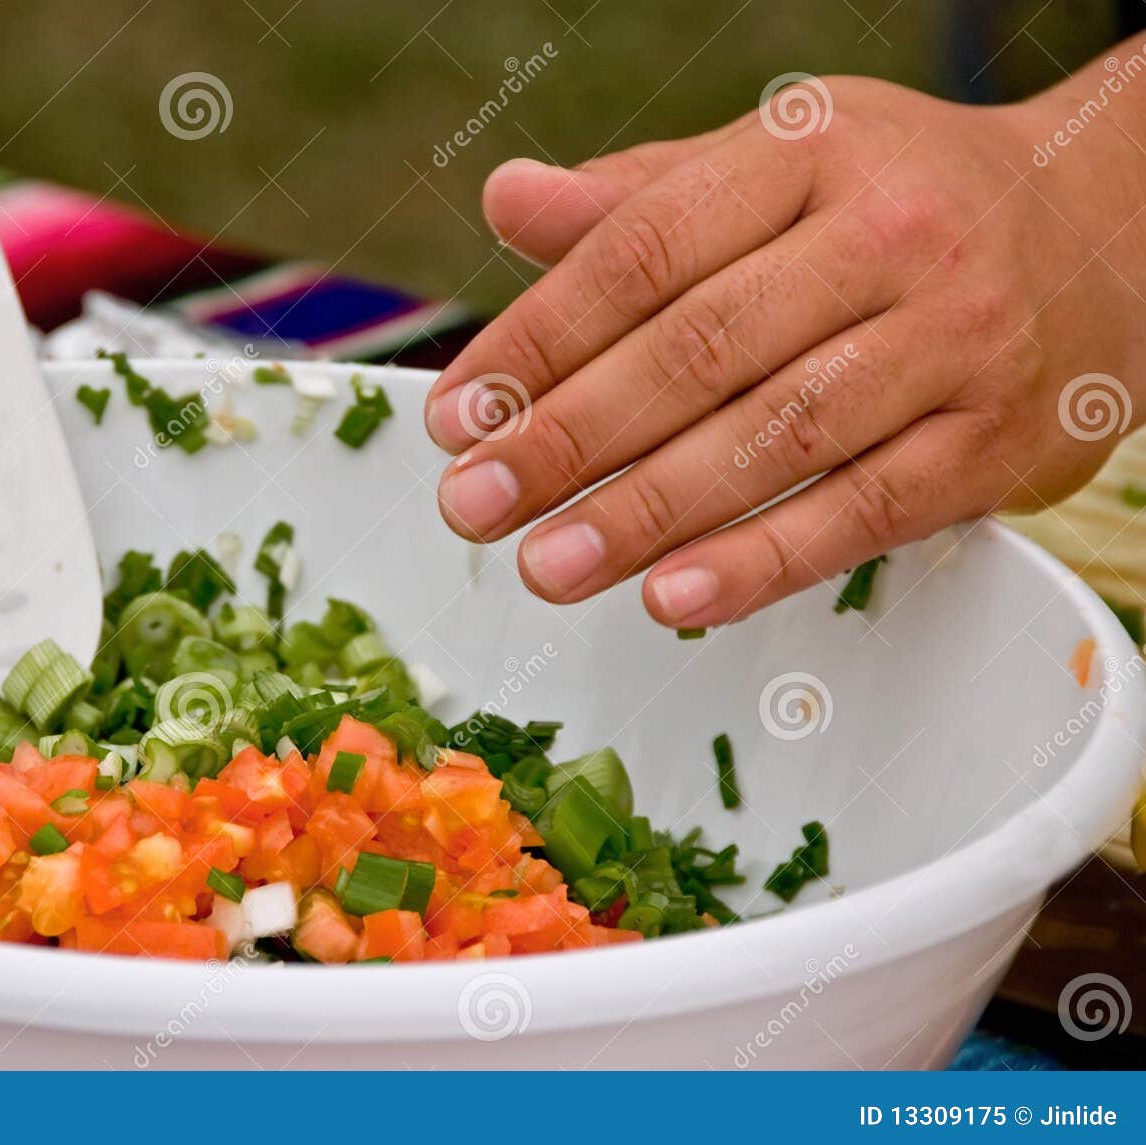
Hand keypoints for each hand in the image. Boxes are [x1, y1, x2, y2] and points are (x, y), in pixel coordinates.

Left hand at [426, 64, 1145, 627]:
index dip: (537, 339)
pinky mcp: (995, 440)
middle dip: (569, 438)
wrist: (1101, 233)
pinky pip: (864, 509)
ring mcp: (954, 339)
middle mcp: (889, 235)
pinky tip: (673, 596)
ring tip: (547, 563)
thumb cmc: (898, 199)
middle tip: (475, 502)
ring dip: (647, 513)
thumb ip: (638, 198)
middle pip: (699, 348)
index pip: (644, 250)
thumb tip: (507, 204)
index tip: (458, 414)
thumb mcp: (774, 162)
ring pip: (777, 436)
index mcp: (809, 151)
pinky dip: (764, 559)